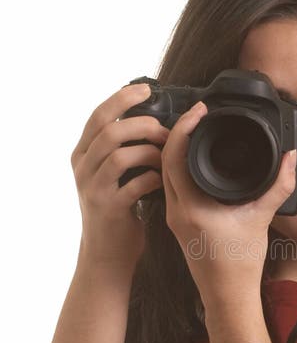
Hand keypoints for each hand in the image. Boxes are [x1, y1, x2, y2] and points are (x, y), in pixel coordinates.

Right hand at [71, 82, 169, 275]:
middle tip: (166, 132)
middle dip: (143, 124)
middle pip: (109, 130)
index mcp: (83, 154)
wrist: (107, 253)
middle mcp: (83, 167)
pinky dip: (153, 178)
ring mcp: (92, 188)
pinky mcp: (108, 208)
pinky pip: (134, 184)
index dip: (122, 98)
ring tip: (167, 156)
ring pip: (120, 154)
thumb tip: (155, 121)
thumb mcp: (113, 174)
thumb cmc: (119, 208)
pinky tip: (163, 181)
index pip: (98, 115)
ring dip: (150, 151)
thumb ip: (123, 149)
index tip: (147, 89)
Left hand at [161, 100, 296, 294]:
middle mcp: (175, 210)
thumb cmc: (240, 265)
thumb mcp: (262, 218)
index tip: (200, 110)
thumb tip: (290, 158)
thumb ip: (279, 186)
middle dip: (178, 131)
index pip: (174, 156)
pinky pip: (172, 185)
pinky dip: (179, 166)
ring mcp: (173, 216)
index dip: (184, 127)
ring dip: (176, 148)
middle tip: (198, 113)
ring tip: (195, 129)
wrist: (228, 296)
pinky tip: (194, 157)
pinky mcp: (178, 221)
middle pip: (164, 159)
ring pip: (165, 172)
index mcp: (190, 208)